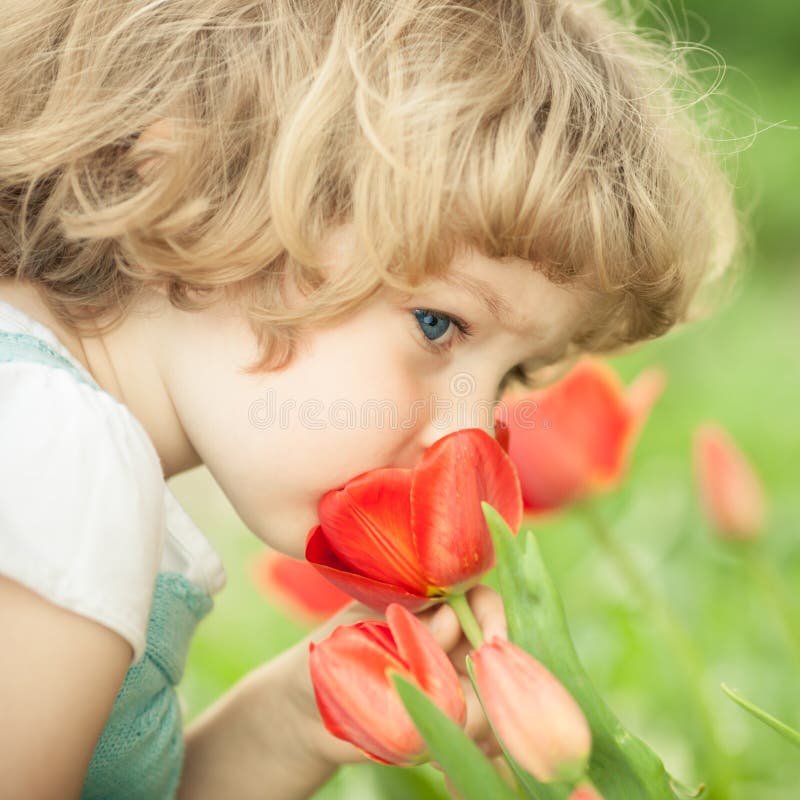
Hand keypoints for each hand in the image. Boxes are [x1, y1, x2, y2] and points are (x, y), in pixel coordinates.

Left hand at [283, 585, 506, 774]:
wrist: (308, 710)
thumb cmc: (329, 654)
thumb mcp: (359, 634)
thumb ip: (404, 629)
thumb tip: (451, 619)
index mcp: (429, 606)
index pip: (476, 599)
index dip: (491, 615)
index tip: (492, 641)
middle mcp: (449, 642)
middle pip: (493, 656)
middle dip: (487, 685)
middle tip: (462, 710)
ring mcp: (451, 684)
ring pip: (489, 702)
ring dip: (475, 725)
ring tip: (435, 742)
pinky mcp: (447, 723)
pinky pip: (477, 737)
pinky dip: (470, 750)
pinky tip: (443, 763)